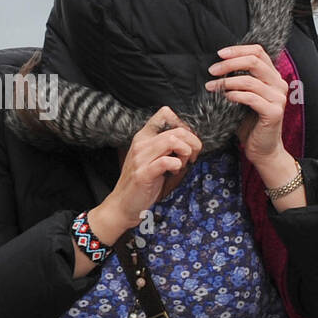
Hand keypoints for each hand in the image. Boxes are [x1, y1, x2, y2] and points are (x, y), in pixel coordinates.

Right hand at [101, 106, 201, 231]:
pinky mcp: (143, 174)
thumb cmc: (143, 182)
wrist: (123, 204)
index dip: (183, 124)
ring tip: (184, 163)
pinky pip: (166, 162)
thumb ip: (169, 147)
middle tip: (193, 156)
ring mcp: (141, 158)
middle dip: (192, 142)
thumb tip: (192, 140)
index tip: (189, 139)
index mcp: (144, 137)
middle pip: (176, 130)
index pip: (164, 113)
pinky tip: (175, 172)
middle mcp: (141, 144)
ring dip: (186, 152)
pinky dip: (177, 165)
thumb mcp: (155, 159)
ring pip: (172, 141)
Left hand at [206, 43, 289, 167]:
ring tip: (211, 86)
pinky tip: (225, 97)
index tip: (220, 54)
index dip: (238, 50)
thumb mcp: (244, 97)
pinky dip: (235, 95)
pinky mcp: (274, 112)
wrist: (263, 150)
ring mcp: (278, 98)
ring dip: (227, 82)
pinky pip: (251, 97)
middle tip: (212, 70)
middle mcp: (279, 85)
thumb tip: (218, 65)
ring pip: (250, 80)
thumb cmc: (250, 124)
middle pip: (254, 62)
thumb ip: (239, 80)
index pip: (259, 52)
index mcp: (273, 77)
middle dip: (230, 63)